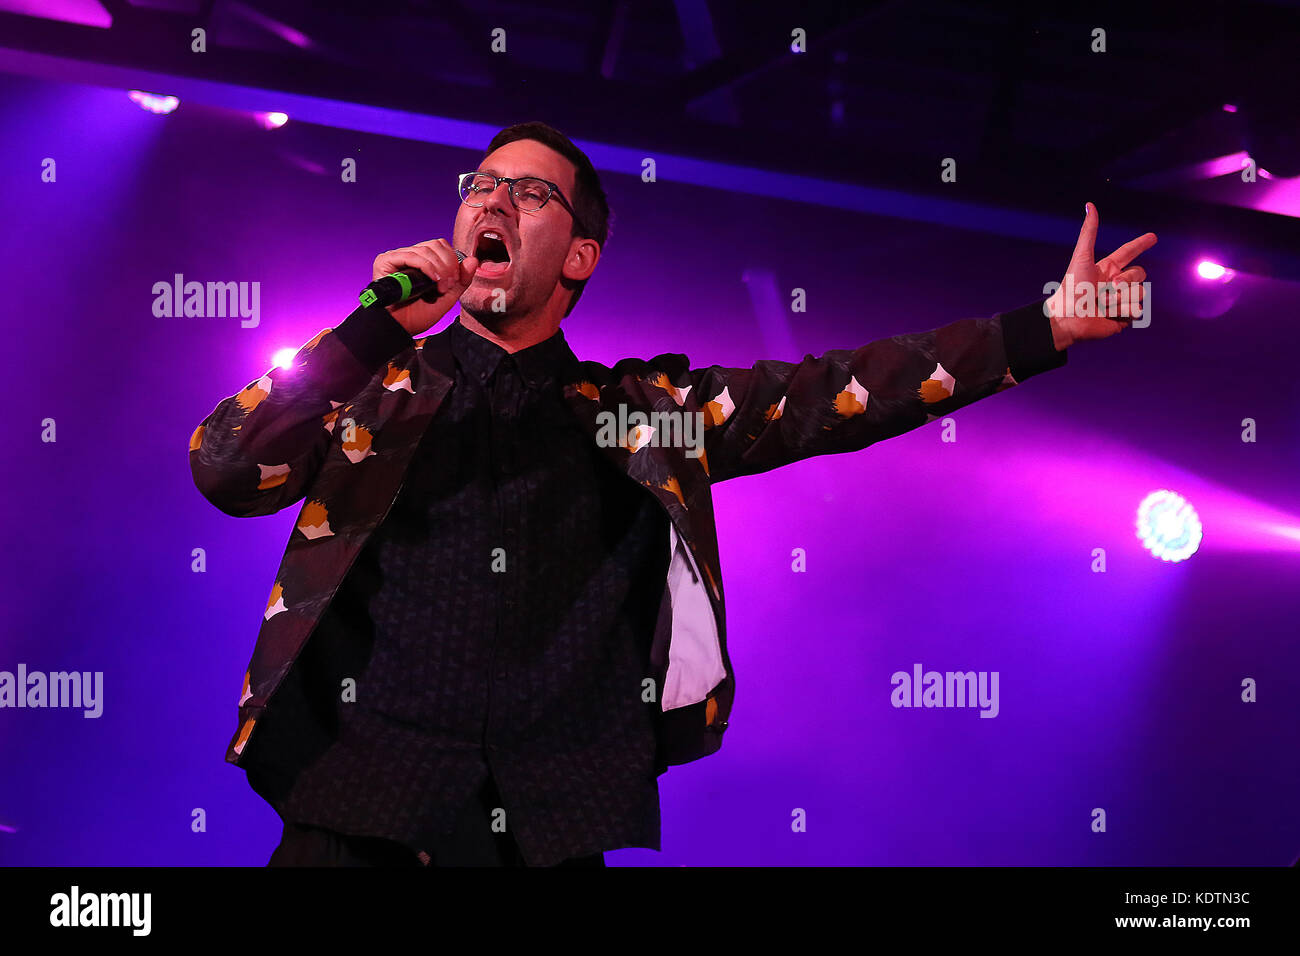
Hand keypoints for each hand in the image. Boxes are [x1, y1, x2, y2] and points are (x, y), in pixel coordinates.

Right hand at [371, 239, 479, 335]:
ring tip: (439, 288)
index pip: (442, 247)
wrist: (400, 328)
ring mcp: (397, 257)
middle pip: (436, 245)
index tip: (454, 281)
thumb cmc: (418, 316)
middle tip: (448, 285)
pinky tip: (432, 280)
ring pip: (426, 250)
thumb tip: (473, 260)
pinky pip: (412, 255)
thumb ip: (461, 280)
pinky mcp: (386, 261)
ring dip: (439, 269)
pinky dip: (427, 267)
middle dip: (448, 265)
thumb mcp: (447, 298)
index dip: (452, 260)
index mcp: (422, 262)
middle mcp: (409, 257)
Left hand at [1046, 203, 1156, 349]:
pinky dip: (1122, 311)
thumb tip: (1089, 205)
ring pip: (1140, 293)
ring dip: (1120, 298)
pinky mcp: (1123, 317)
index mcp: (1107, 268)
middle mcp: (1116, 283)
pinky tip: (1107, 314)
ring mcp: (1121, 300)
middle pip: (1140, 274)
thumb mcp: (1082, 257)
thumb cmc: (1072, 287)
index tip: (1153, 237)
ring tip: (1102, 303)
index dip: (1141, 244)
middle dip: (1127, 280)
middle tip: (1111, 286)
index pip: (1128, 252)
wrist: (1068, 317)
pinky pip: (1137, 311)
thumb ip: (1089, 232)